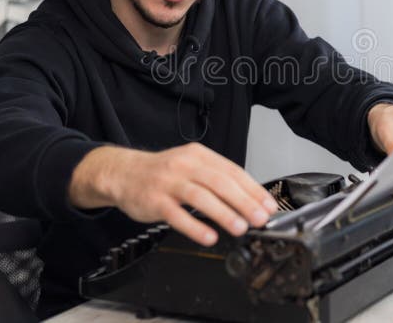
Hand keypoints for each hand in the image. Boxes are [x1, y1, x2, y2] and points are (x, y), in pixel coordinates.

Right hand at [69, 143, 276, 245]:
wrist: (124, 173)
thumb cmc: (163, 173)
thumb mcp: (191, 166)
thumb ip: (217, 179)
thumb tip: (249, 200)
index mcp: (199, 156)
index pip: (232, 171)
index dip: (253, 189)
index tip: (268, 205)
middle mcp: (185, 166)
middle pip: (220, 182)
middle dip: (244, 202)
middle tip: (260, 218)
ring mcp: (169, 182)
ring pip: (201, 197)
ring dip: (224, 213)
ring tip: (240, 227)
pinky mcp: (154, 200)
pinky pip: (177, 215)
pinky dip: (195, 226)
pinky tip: (209, 236)